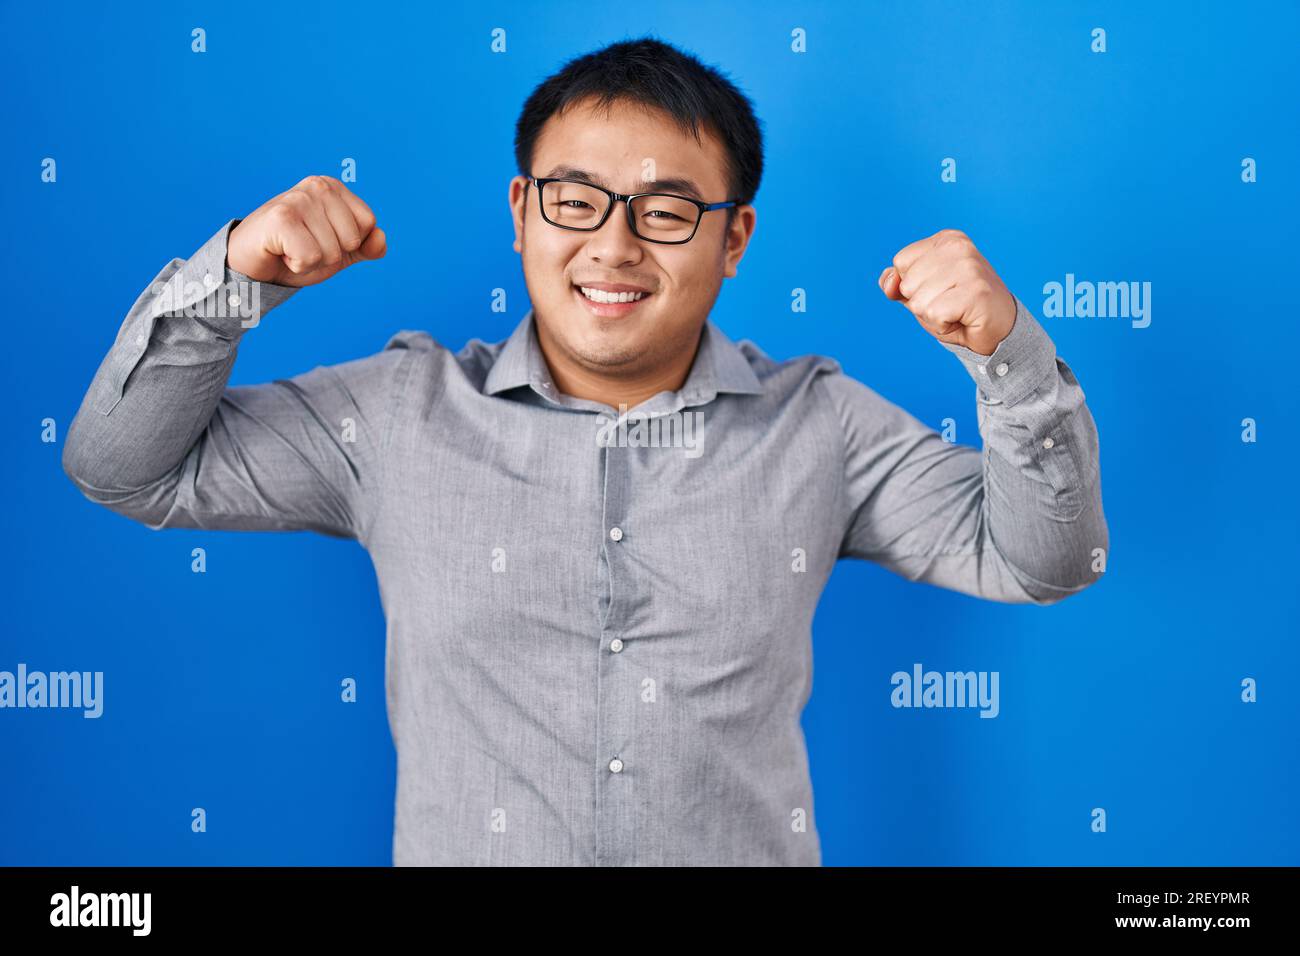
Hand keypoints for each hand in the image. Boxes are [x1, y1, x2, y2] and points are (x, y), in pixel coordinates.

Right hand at [227, 176, 385, 286]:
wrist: (253, 263)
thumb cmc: (296, 252)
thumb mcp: (340, 251)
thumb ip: (367, 246)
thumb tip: (380, 237)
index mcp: (333, 187)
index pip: (368, 224)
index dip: (348, 243)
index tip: (320, 238)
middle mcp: (317, 185)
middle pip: (352, 239)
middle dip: (330, 254)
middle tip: (303, 245)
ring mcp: (298, 199)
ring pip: (332, 252)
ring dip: (311, 261)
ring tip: (290, 248)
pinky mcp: (281, 218)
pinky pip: (310, 257)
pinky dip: (297, 265)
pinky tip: (281, 253)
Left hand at [878, 229, 1015, 355]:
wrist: (998, 330)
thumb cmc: (957, 310)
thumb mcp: (920, 294)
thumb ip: (898, 285)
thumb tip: (889, 283)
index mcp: (946, 240)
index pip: (901, 261)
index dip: (913, 285)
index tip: (941, 289)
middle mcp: (959, 247)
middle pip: (907, 283)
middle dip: (922, 303)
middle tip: (950, 304)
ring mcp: (969, 267)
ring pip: (918, 301)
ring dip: (933, 316)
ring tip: (956, 311)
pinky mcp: (976, 291)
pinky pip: (934, 314)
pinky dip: (943, 325)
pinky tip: (963, 319)